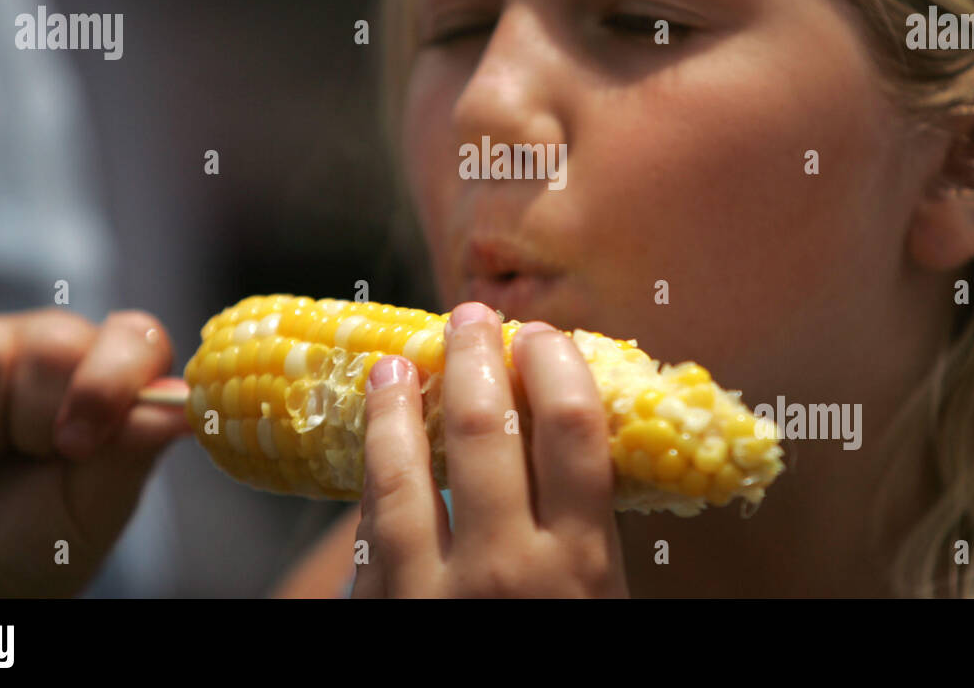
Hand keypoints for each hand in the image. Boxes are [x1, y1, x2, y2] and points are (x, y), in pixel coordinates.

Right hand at [0, 309, 191, 595]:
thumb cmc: (33, 543)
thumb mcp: (94, 508)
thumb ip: (135, 449)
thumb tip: (186, 407)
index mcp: (112, 378)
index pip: (135, 336)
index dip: (110, 382)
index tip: (79, 446)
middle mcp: (54, 349)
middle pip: (58, 341)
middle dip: (39, 419)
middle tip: (28, 460)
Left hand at [351, 301, 628, 597]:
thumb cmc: (569, 662)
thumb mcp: (603, 597)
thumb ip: (587, 526)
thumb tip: (568, 433)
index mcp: (577, 559)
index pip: (570, 426)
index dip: (555, 365)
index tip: (542, 336)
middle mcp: (503, 567)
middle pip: (482, 427)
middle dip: (472, 356)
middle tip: (469, 319)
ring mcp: (429, 592)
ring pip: (401, 470)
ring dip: (393, 405)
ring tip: (392, 365)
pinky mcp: (378, 610)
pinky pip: (370, 531)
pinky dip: (375, 478)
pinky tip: (376, 450)